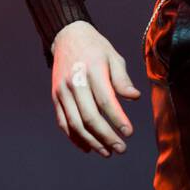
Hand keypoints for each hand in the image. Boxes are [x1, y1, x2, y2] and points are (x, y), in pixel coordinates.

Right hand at [50, 20, 141, 157]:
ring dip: (91, 141)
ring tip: (107, 152)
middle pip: (90, 116)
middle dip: (106, 136)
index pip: (105, 100)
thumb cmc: (96, 48)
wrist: (67, 37)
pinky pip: (63, 122)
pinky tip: (88, 147)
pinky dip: (74, 137)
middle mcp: (74, 82)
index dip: (117, 119)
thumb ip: (122, 79)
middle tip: (121, 148)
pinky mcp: (55, 97)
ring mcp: (62, 91)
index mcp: (92, 70)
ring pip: (75, 123)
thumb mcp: (113, 57)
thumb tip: (134, 97)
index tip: (129, 132)